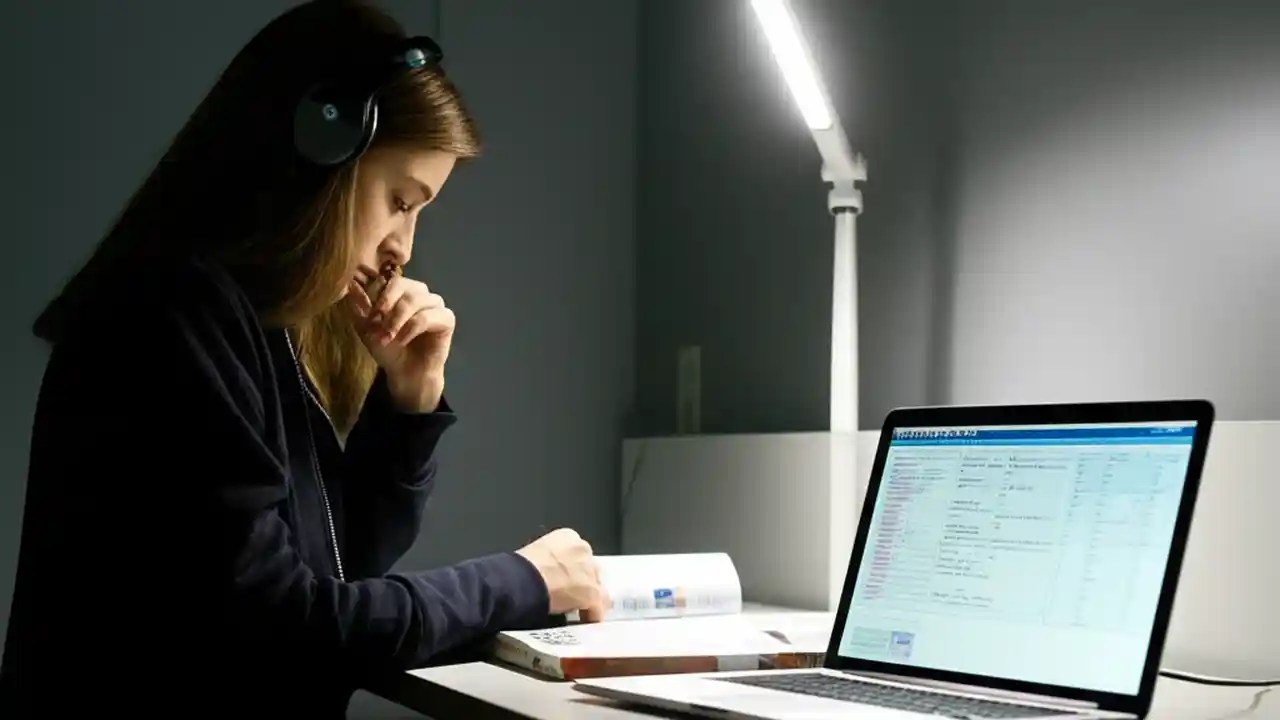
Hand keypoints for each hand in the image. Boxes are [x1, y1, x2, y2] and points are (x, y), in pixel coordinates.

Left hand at [346, 275, 453, 412]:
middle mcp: (420, 292)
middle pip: (403, 285)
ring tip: (388, 337)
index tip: (371, 318)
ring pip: (416, 299)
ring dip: (398, 319)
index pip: (391, 280)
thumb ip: (359, 305)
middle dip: (388, 307)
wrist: (405, 373)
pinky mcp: (447, 318)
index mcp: (402, 290)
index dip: (380, 297)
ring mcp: (435, 304)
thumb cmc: (388, 349)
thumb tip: (350, 283)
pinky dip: (412, 328)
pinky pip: (428, 316)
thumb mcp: (367, 327)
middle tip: (378, 327)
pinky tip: (403, 341)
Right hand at [515, 528, 608, 621]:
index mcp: (568, 537)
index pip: (578, 553)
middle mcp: (583, 550)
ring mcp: (590, 572)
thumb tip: (545, 573)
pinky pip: (597, 608)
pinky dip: (592, 616)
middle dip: (583, 581)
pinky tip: (584, 622)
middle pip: (591, 569)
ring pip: (597, 587)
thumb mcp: (535, 553)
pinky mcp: (592, 593)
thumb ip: (548, 560)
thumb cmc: (520, 567)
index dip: (572, 568)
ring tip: (580, 611)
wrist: (523, 579)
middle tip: (571, 594)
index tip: (564, 578)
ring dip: (590, 598)